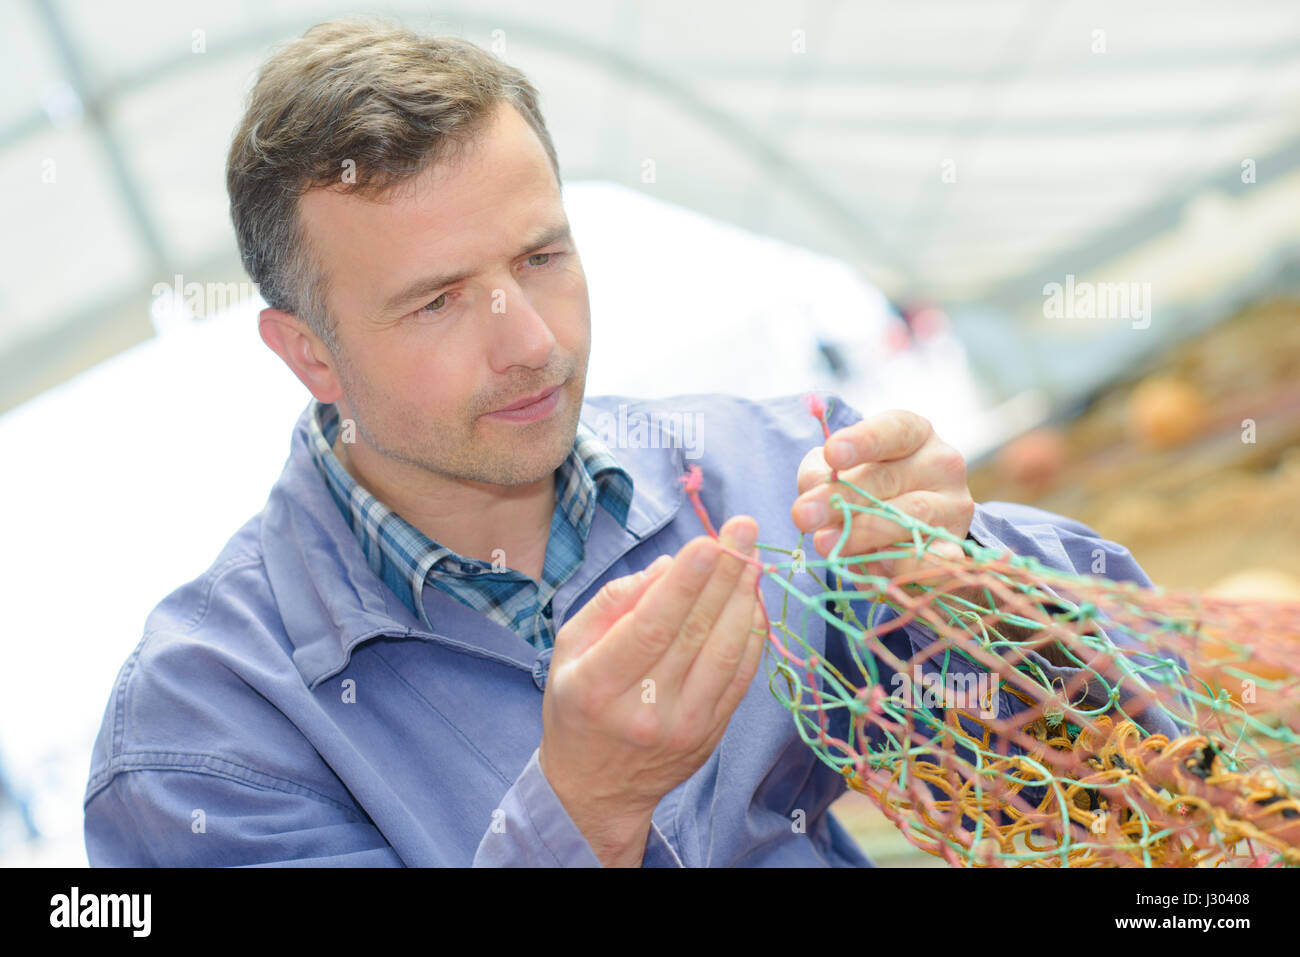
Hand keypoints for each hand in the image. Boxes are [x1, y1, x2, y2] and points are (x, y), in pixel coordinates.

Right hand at [539, 516, 767, 865]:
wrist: (596, 789)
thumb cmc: (577, 706)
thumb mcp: (569, 650)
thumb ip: (612, 603)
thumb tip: (666, 568)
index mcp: (598, 685)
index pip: (650, 627)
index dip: (684, 583)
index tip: (709, 542)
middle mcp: (645, 710)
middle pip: (694, 633)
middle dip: (723, 574)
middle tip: (742, 529)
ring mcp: (683, 728)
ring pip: (725, 654)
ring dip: (745, 600)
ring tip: (753, 558)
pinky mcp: (710, 735)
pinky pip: (740, 679)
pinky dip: (751, 636)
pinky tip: (754, 602)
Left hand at [789, 409, 973, 582]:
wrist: (912, 531)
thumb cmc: (868, 487)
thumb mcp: (840, 470)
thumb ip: (820, 477)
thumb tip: (811, 499)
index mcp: (914, 434)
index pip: (893, 430)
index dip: (863, 440)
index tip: (831, 453)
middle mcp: (941, 464)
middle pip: (889, 478)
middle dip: (842, 498)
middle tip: (803, 514)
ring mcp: (953, 507)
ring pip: (910, 517)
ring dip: (863, 533)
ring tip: (824, 544)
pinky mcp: (956, 548)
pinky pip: (934, 558)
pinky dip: (904, 564)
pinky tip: (877, 565)